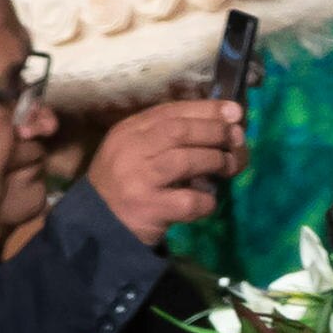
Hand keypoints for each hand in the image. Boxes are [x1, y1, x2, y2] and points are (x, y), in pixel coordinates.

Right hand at [85, 94, 246, 247]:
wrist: (96, 223)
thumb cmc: (127, 182)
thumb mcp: (139, 150)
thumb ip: (171, 137)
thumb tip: (224, 124)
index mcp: (130, 130)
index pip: (171, 111)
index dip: (206, 109)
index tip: (234, 111)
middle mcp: (131, 150)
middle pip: (179, 131)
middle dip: (214, 132)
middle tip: (236, 139)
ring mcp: (138, 180)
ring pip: (185, 161)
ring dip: (215, 161)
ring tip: (228, 167)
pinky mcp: (148, 209)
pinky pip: (188, 201)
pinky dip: (206, 201)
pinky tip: (208, 202)